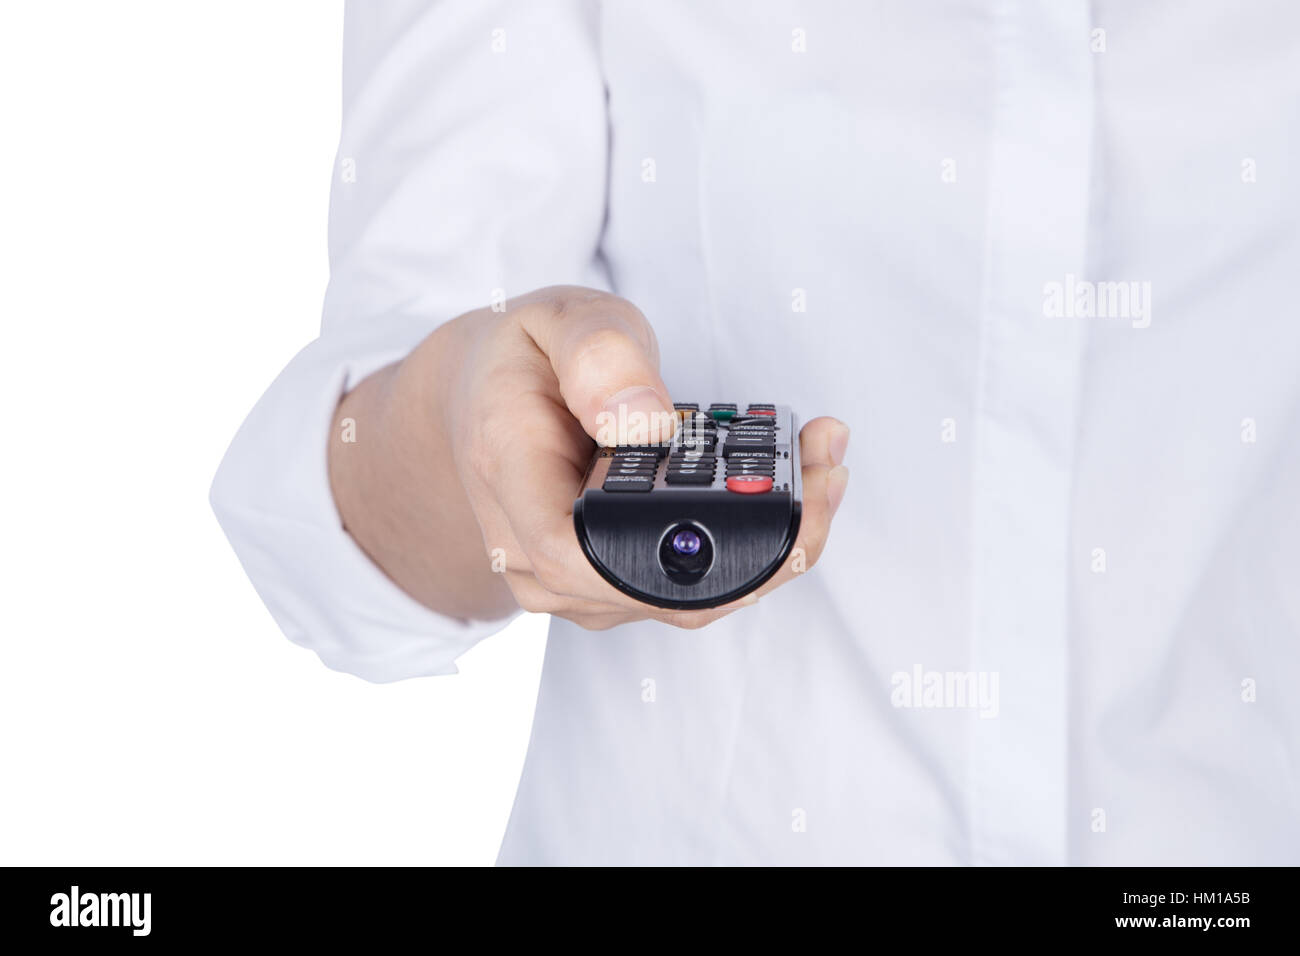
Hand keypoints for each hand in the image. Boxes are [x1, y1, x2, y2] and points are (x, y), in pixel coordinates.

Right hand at [330, 286, 849, 628]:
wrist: (480, 405)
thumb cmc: (521, 362)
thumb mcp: (554, 321)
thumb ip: (597, 358)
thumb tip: (644, 421)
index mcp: (511, 482)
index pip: (584, 557)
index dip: (691, 553)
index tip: (779, 502)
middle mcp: (536, 557)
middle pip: (661, 592)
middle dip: (767, 542)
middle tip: (826, 465)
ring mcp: (574, 584)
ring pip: (687, 598)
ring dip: (770, 545)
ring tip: (819, 464)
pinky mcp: (611, 587)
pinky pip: (688, 587)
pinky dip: (748, 545)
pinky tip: (789, 487)